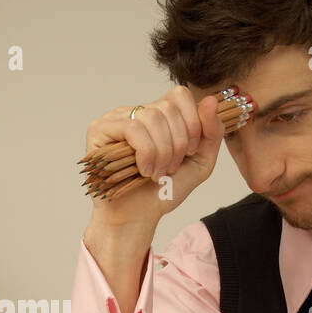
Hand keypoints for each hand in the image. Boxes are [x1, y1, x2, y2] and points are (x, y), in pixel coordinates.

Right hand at [83, 86, 223, 233]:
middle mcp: (136, 112)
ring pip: (151, 117)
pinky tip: (143, 170)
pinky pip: (131, 128)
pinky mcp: (99, 130)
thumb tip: (211, 100)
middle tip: (170, 168)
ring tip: (156, 173)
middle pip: (167, 107)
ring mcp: (116, 119)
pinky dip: (145, 152)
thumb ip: (212, 133)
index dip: (192, 122)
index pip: (179, 95)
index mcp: (159, 115)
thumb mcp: (200, 163)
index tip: (191, 152)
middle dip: (177, 143)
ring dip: (161, 151)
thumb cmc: (163, 191)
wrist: (138, 218)